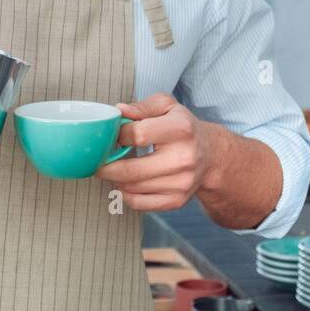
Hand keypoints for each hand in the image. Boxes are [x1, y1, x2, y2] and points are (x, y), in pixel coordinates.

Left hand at [97, 93, 214, 211]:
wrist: (211, 155)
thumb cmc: (183, 128)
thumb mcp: (167, 107)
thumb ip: (142, 107)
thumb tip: (119, 111)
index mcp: (181, 129)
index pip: (137, 135)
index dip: (118, 135)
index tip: (113, 136)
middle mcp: (183, 158)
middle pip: (131, 170)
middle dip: (106, 166)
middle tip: (98, 161)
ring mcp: (181, 183)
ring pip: (132, 188)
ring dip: (115, 180)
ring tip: (114, 169)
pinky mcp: (177, 200)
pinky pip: (139, 203)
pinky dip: (125, 195)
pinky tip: (125, 183)